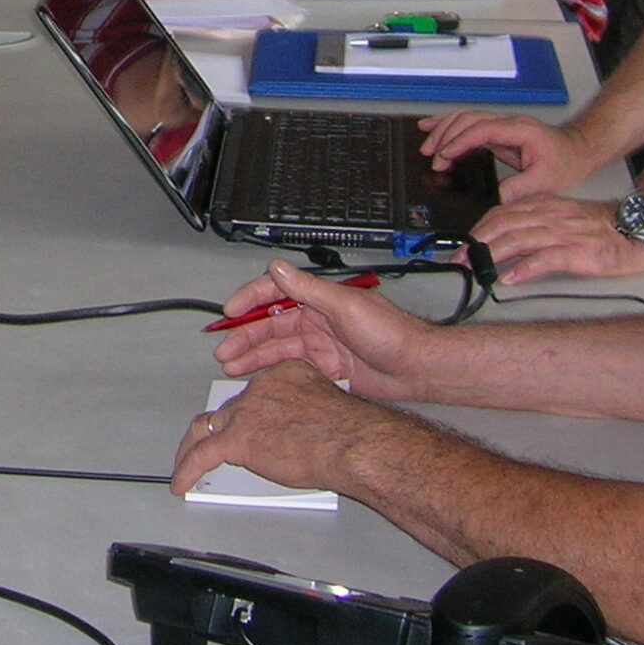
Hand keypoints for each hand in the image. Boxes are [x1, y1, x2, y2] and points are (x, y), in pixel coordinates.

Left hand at [170, 359, 383, 495]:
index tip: (249, 427)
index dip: (248, 414)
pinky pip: (202, 456)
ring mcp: (244, 413)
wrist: (348, 443)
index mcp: (281, 376)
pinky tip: (182, 483)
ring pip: (206, 427)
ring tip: (186, 464)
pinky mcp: (236, 440)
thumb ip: (304, 416)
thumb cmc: (347, 432)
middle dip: (219, 430)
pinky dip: (188, 470)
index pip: (254, 395)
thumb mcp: (324, 408)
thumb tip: (301, 438)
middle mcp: (258, 389)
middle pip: (227, 410)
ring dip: (192, 447)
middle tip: (211, 446)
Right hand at [209, 259, 435, 401]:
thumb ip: (309, 289)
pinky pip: (291, 367)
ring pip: (277, 347)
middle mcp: (317, 319)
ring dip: (252, 354)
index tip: (231, 312)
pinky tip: (258, 377)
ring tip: (231, 365)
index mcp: (320, 299)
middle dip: (244, 335)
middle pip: (270, 323)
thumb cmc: (393, 334)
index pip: (275, 292)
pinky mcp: (327, 367)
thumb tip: (278, 268)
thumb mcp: (347, 307)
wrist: (419, 369)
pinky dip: (272, 370)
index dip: (250, 300)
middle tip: (224, 348)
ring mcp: (321, 344)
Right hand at [418, 110, 591, 196]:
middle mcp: (507, 123)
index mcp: (519, 130)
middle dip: (445, 135)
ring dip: (443, 129)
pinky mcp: (497, 132)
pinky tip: (435, 129)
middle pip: (468, 119)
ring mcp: (501, 125)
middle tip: (431, 155)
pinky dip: (450, 127)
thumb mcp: (545, 181)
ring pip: (465, 119)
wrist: (578, 150)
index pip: (481, 129)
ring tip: (427, 145)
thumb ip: (519, 189)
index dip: (460, 141)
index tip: (444, 156)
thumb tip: (495, 198)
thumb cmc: (566, 161)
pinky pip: (468, 125)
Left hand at [471, 194, 643, 285]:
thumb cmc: (598, 228)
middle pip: (503, 225)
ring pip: (518, 239)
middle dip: (476, 242)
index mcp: (542, 206)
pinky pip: (545, 259)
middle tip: (461, 259)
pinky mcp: (577, 252)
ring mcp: (562, 233)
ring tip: (476, 268)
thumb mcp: (560, 217)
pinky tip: (510, 278)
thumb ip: (532, 223)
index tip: (463, 244)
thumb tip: (502, 238)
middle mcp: (548, 216)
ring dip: (492, 255)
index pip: (500, 213)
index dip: (477, 229)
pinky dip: (524, 269)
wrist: (634, 231)